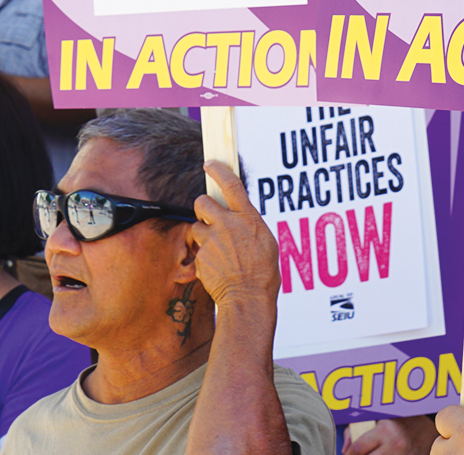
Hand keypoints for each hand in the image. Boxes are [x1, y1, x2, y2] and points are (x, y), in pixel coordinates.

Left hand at [190, 162, 279, 308]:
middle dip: (204, 207)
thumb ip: (248, 224)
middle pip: (202, 201)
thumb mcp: (265, 241)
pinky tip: (218, 266)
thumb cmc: (263, 272)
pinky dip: (205, 255)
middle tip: (211, 218)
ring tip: (220, 251)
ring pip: (198, 226)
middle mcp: (227, 225)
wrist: (247, 298)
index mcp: (247, 218)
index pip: (231, 185)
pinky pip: (198, 249)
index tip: (210, 164)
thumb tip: (239, 218)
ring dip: (204, 234)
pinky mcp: (201, 256)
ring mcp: (211, 240)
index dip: (219, 171)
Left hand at [344, 415, 438, 453]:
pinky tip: (380, 454)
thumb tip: (346, 448)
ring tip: (370, 452)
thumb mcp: (378, 419)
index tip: (345, 454)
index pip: (358, 449)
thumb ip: (358, 429)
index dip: (347, 454)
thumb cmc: (399, 422)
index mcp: (385, 431)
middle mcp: (395, 447)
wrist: (427, 429)